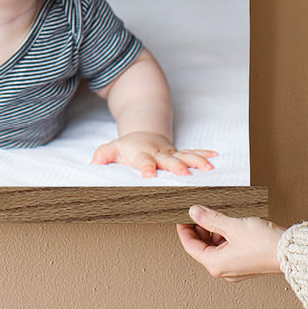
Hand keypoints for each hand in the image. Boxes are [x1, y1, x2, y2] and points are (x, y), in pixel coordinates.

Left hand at [92, 131, 217, 177]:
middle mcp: (158, 153)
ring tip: (208, 167)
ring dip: (196, 161)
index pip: (143, 161)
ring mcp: (171, 152)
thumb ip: (103, 154)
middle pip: (168, 160)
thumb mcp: (112, 149)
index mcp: (141, 153)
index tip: (149, 174)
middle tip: (184, 174)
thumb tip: (93, 162)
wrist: (143, 134)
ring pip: (185, 156)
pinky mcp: (179, 153)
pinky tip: (214, 157)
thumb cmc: (127, 147)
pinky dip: (204, 154)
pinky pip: (193, 152)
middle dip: (177, 166)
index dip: (146, 167)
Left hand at [176, 205, 284, 280]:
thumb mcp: (232, 226)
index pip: (190, 247)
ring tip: (216, 215)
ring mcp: (234, 268)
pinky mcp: (244, 264)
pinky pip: (227, 249)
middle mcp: (223, 270)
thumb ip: (211, 219)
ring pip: (215, 248)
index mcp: (216, 265)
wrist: (288, 252)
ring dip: (212, 232)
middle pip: (202, 248)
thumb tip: (194, 213)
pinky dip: (224, 236)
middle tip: (198, 212)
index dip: (184, 230)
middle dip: (199, 229)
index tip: (181, 217)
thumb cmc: (263, 243)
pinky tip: (229, 223)